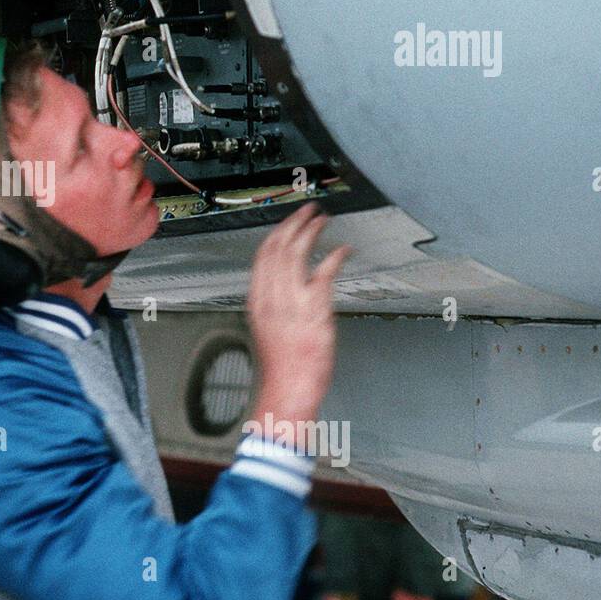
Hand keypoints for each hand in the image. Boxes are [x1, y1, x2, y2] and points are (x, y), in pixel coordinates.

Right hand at [246, 202, 351, 429]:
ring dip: (312, 232)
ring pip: (297, 254)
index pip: (263, 255)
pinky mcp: (315, 311)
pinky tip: (342, 250)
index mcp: (258, 299)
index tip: (290, 221)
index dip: (278, 232)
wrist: (290, 388)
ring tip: (322, 221)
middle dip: (294, 223)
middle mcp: (272, 297)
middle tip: (308, 211)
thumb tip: (282, 283)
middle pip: (279, 248)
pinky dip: (334, 257)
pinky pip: (323, 274)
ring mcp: (292, 303)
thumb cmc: (282, 363)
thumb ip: (273, 302)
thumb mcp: (267, 326)